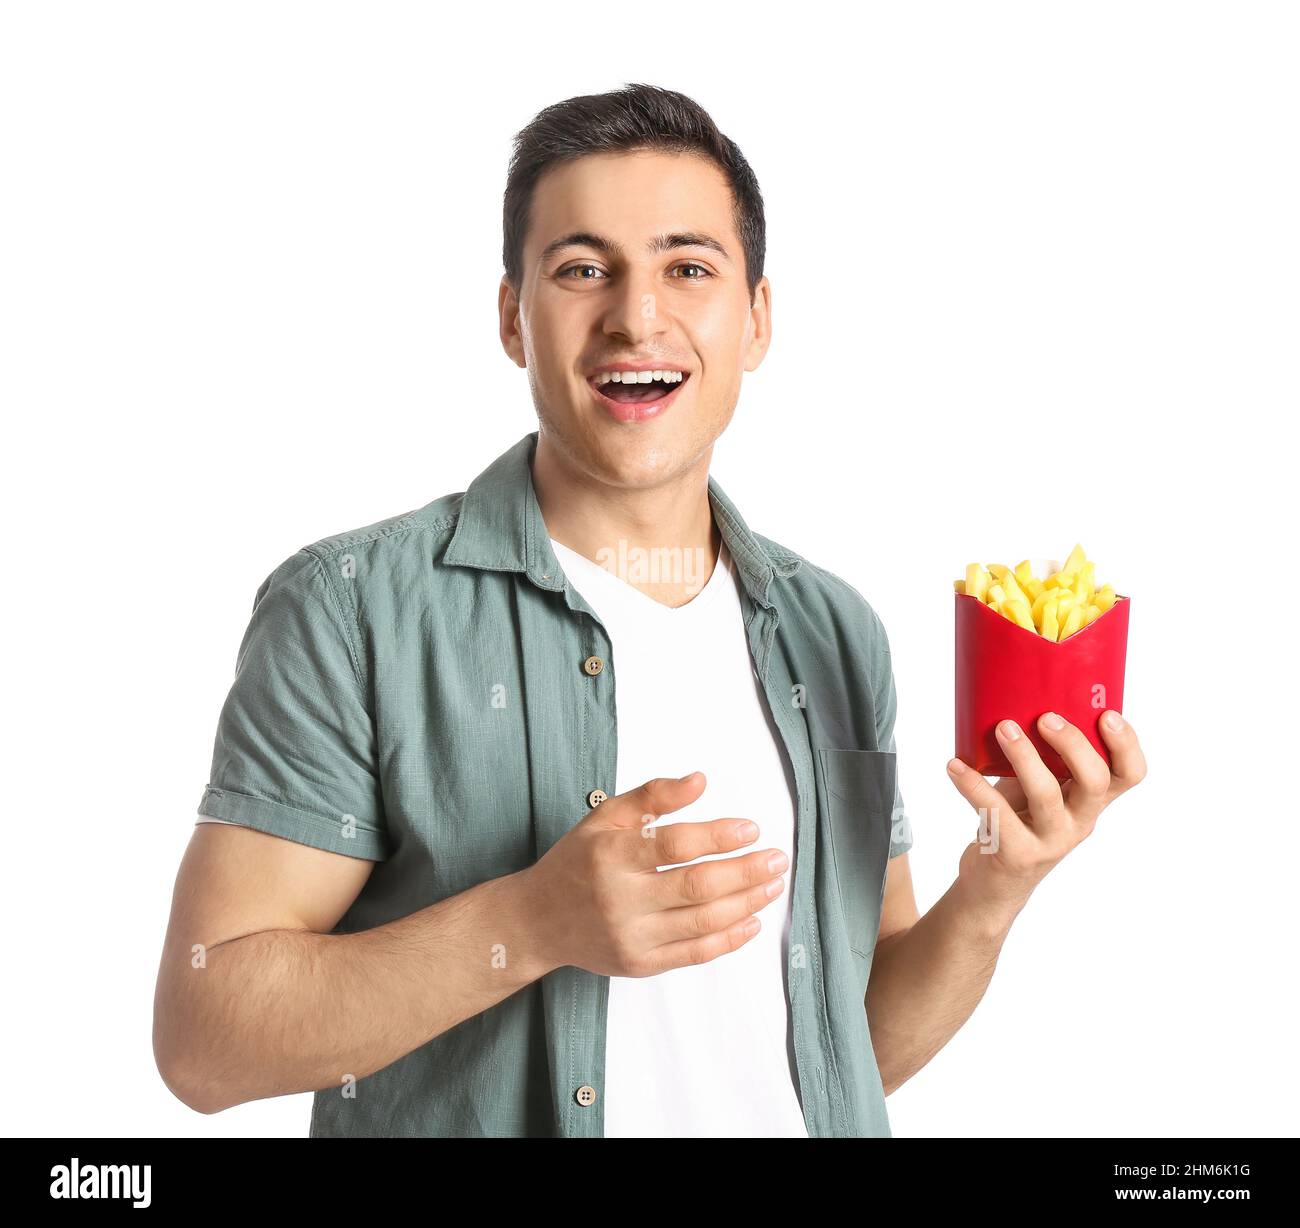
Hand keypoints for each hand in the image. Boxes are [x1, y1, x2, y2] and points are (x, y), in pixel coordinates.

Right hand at [523, 772, 788, 976]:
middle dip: (745, 872)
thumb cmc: (577, 861)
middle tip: (778, 858)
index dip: (717, 836)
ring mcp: (631, 937)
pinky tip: (752, 919)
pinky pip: (695, 954)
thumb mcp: (605, 817)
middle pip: (696, 887)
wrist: (538, 921)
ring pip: (702, 922)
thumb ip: (653, 796)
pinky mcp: (640, 965)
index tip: (750, 829)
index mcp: (611, 856)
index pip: (674, 845)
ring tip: (773, 884)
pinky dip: (730, 939)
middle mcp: (620, 899)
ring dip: (747, 903)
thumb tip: (700, 779)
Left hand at [946, 710, 1146, 912]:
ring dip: (1023, 758)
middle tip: (1045, 717)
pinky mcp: (1018, 854)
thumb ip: (1043, 755)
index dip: (1126, 745)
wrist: (994, 881)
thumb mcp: (1039, 787)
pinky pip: (997, 815)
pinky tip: (954, 765)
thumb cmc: (1017, 819)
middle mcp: (1080, 820)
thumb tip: (1021, 695)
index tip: (1106, 714)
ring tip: (1002, 729)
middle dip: (1073, 744)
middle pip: (1096, 781)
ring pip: (1046, 796)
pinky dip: (973, 786)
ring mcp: (1051, 840)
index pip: (1130, 774)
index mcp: (1091, 799)